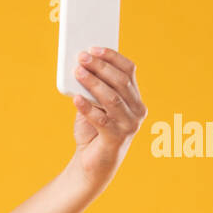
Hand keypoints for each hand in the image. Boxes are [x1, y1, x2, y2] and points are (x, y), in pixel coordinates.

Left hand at [70, 47, 146, 184]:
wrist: (92, 163)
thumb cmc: (93, 131)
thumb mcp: (95, 106)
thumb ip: (93, 89)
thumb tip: (82, 65)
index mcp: (135, 99)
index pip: (129, 71)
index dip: (112, 57)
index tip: (94, 48)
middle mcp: (137, 111)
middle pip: (120, 82)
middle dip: (100, 67)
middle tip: (82, 57)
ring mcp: (129, 125)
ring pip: (111, 98)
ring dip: (93, 83)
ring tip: (77, 72)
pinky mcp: (115, 139)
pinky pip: (101, 119)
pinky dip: (87, 107)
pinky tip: (75, 99)